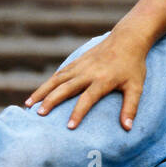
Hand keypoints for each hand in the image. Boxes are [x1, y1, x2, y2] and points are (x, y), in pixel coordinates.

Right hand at [25, 32, 147, 129]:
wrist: (127, 39)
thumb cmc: (133, 66)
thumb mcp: (137, 87)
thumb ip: (131, 107)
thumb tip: (128, 128)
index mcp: (103, 80)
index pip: (87, 99)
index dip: (78, 113)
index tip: (69, 127)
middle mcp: (88, 72)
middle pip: (65, 88)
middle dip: (51, 101)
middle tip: (39, 114)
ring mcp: (80, 66)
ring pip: (57, 80)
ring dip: (42, 91)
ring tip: (29, 104)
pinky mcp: (76, 61)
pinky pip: (59, 73)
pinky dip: (47, 83)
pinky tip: (39, 93)